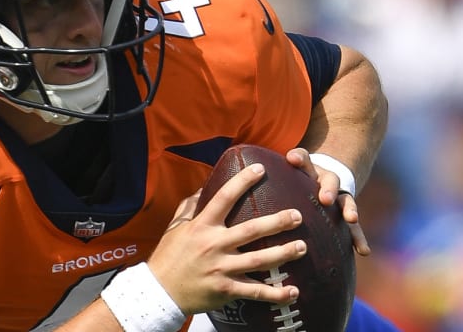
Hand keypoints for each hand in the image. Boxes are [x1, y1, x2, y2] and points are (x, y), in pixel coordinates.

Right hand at [147, 164, 305, 313]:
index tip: (261, 169)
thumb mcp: (176, 226)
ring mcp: (221, 269)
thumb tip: (204, 187)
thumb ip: (191, 205)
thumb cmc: (169, 256)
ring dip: (283, 253)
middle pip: (251, 230)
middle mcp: (214, 245)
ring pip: (259, 260)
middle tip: (298, 215)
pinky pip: (255, 291)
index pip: (224, 198)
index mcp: (202, 226)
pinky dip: (276, 293)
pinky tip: (293, 291)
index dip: (243, 181)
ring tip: (302, 246)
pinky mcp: (226, 290)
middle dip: (277, 222)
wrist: (160, 291)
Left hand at [287, 148, 370, 255]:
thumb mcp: (288, 174)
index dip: (298, 158)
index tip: (292, 159)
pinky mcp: (346, 216)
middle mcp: (327, 182)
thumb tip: (276, 161)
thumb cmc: (296, 182)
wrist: (320, 186)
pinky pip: (353, 228)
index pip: (304, 159)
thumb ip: (285, 168)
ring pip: (346, 202)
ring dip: (349, 210)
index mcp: (309, 169)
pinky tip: (364, 251)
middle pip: (331, 181)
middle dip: (328, 189)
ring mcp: (338, 199)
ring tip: (351, 219)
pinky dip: (358, 238)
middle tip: (325, 199)